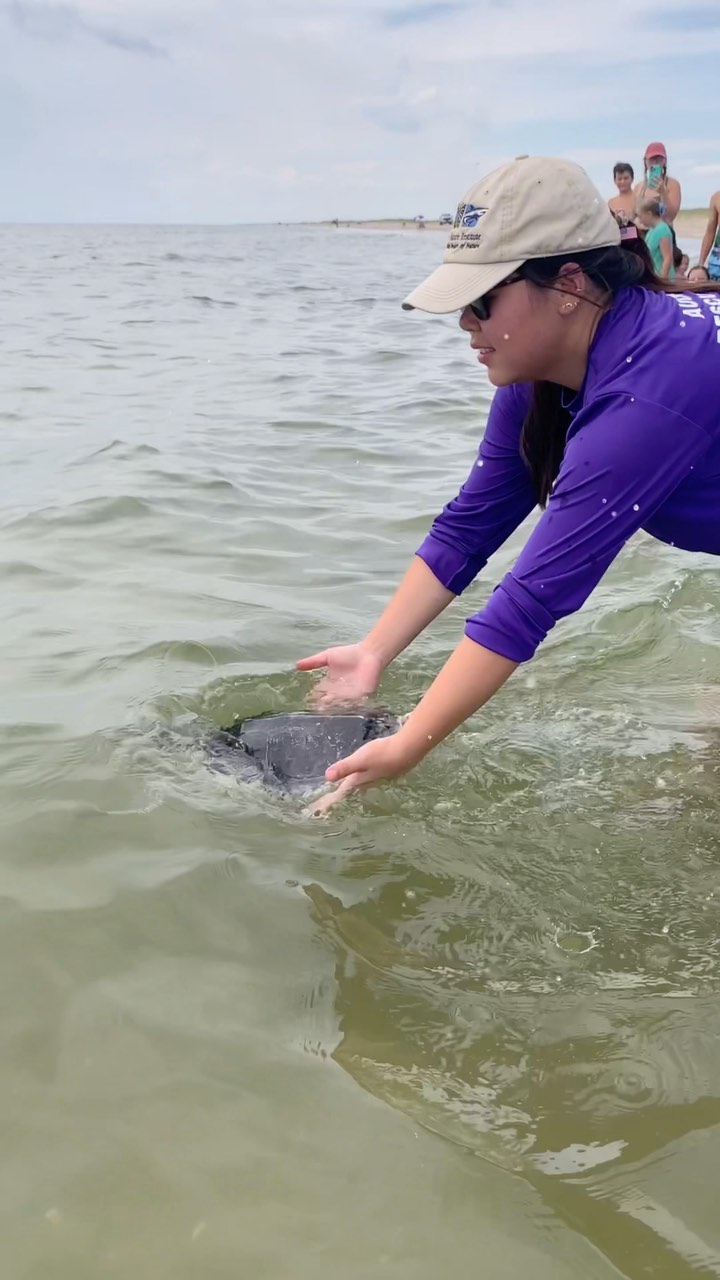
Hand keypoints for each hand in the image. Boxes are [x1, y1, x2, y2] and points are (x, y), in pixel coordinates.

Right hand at [295, 643, 382, 708]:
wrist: (369, 653)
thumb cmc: (349, 653)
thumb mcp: (327, 656)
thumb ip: (313, 662)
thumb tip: (296, 665)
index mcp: (331, 684)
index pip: (320, 694)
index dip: (315, 697)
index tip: (309, 700)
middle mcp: (340, 692)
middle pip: (330, 702)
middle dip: (324, 705)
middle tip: (318, 708)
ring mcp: (351, 695)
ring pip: (340, 705)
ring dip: (335, 707)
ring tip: (330, 710)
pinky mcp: (362, 696)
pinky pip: (355, 704)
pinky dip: (349, 706)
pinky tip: (344, 707)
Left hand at [306, 732, 420, 815]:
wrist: (408, 750)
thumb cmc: (383, 754)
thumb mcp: (361, 759)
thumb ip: (345, 767)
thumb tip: (327, 776)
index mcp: (358, 781)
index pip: (339, 793)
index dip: (327, 801)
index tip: (315, 811)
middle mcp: (365, 782)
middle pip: (346, 791)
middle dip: (335, 798)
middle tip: (321, 807)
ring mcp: (375, 777)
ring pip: (356, 786)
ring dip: (345, 790)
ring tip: (337, 794)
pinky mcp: (382, 771)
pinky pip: (364, 779)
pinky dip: (356, 781)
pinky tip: (360, 778)